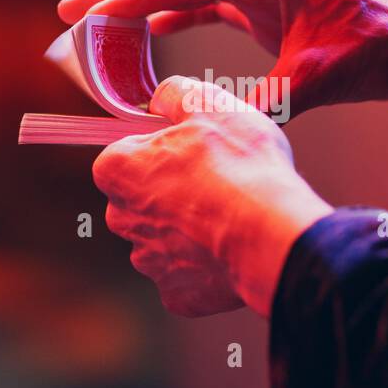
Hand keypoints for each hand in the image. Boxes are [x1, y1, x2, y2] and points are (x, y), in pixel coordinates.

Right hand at [59, 0, 387, 116]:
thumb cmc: (384, 45)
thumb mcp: (325, 74)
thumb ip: (271, 100)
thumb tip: (221, 129)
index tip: (90, 13)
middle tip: (67, 1)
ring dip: (138, 1)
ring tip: (86, 8)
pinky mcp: (263, 2)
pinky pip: (204, 7)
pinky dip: (172, 19)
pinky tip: (143, 32)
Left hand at [93, 77, 332, 316]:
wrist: (270, 233)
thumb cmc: (239, 167)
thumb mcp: (210, 104)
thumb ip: (175, 93)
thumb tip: (163, 96)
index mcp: (117, 171)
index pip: (122, 154)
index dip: (157, 149)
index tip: (188, 149)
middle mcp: (123, 219)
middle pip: (141, 199)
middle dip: (171, 191)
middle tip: (215, 180)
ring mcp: (150, 261)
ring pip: (165, 239)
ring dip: (189, 229)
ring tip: (230, 215)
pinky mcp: (177, 294)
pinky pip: (187, 274)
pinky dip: (206, 265)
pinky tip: (231, 248)